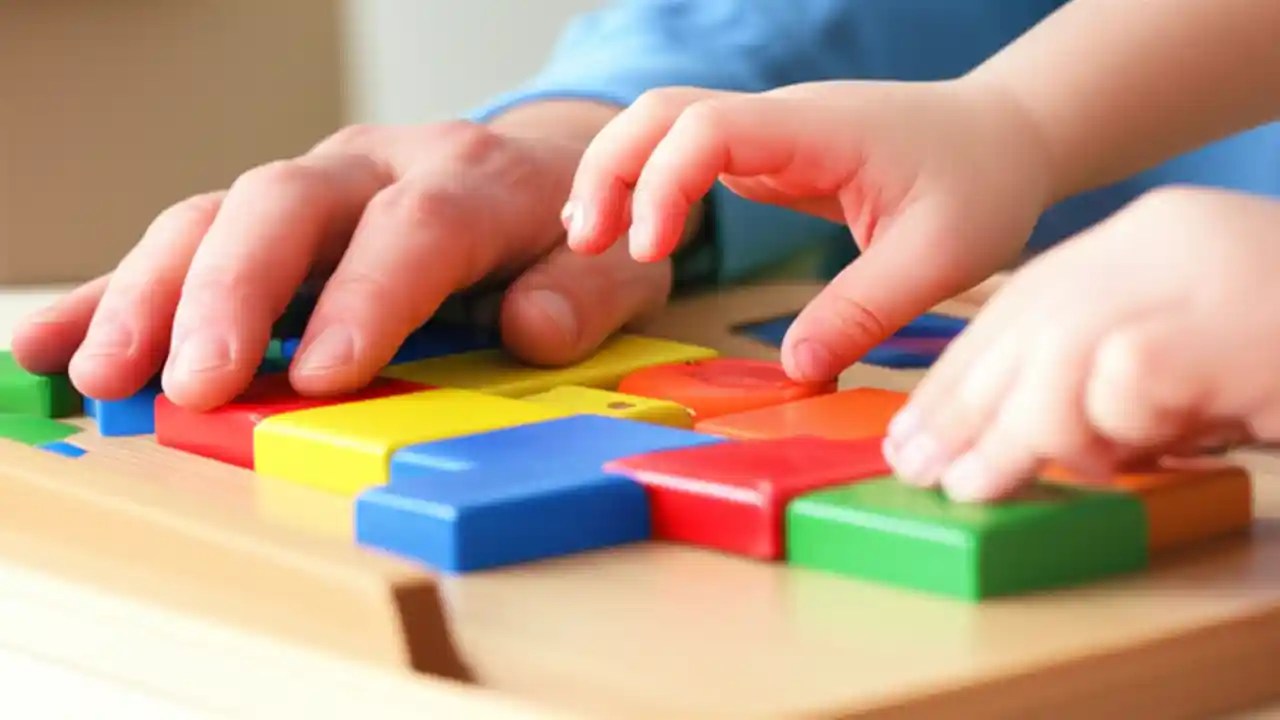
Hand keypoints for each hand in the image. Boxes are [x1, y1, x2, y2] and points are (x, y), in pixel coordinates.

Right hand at [10, 103, 676, 409]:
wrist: (544, 165)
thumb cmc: (573, 227)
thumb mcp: (614, 260)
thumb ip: (584, 293)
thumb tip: (531, 330)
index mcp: (470, 179)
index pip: (410, 230)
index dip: (363, 299)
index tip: (321, 377)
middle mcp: (375, 168)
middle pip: (283, 206)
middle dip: (230, 294)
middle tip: (194, 384)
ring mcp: (313, 187)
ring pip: (215, 214)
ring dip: (152, 295)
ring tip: (100, 372)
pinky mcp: (271, 218)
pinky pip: (184, 241)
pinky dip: (119, 293)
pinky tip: (58, 343)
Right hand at [560, 79, 1054, 381]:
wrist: (1003, 138)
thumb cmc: (980, 182)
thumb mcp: (939, 256)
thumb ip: (863, 310)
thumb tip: (796, 370)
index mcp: (817, 130)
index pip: (707, 126)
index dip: (661, 182)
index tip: (651, 251)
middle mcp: (780, 123)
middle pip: (660, 111)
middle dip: (610, 169)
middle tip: (588, 245)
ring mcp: (768, 136)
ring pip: (664, 128)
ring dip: (619, 174)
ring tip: (594, 242)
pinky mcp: (767, 158)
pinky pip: (688, 158)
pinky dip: (651, 190)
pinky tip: (642, 238)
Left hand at [885, 187, 1279, 501]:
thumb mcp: (1190, 356)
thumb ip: (1112, 371)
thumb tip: (1015, 429)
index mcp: (1153, 236)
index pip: (1025, 299)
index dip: (963, 368)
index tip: (918, 426)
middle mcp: (1170, 238)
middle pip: (1028, 322)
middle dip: (964, 405)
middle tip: (923, 469)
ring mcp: (1204, 271)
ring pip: (1059, 352)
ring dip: (1013, 434)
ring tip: (981, 488)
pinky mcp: (1230, 322)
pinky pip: (1124, 380)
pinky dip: (1101, 431)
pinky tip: (1100, 469)